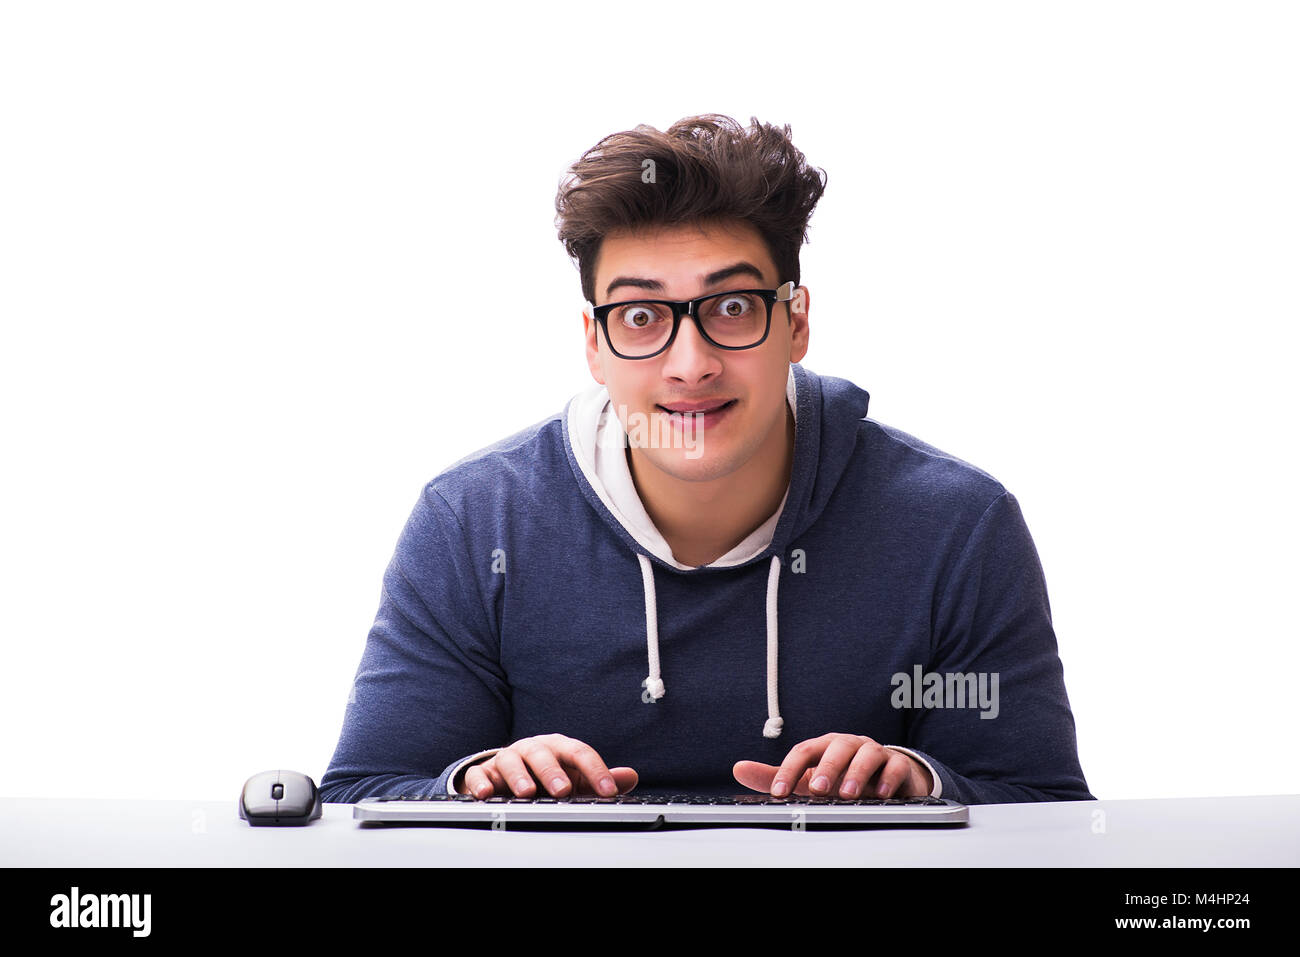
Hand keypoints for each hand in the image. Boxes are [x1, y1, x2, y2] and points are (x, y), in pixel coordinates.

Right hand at [455, 734, 638, 799]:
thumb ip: (599, 779)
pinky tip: (487, 794)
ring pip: (511, 761)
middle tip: (564, 790)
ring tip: (527, 793)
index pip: (579, 753)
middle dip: (553, 772)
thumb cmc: (544, 777)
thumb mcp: (574, 778)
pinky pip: (479, 775)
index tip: (607, 790)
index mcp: (558, 748)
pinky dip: (481, 783)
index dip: (595, 770)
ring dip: (519, 776)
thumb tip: (629, 777)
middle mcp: (533, 749)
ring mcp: (507, 759)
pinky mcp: (484, 773)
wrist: (505, 776)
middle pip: (543, 754)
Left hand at [733, 733, 933, 798]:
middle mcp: (848, 744)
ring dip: (856, 773)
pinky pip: (894, 766)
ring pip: (866, 754)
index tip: (778, 792)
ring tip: (847, 794)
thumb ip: (776, 775)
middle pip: (836, 748)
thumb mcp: (808, 777)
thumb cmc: (841, 776)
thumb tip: (738, 769)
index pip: (803, 751)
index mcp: (824, 746)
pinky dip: (887, 779)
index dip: (789, 769)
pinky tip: (880, 793)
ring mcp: (874, 752)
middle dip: (826, 768)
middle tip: (816, 789)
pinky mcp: (897, 765)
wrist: (884, 777)